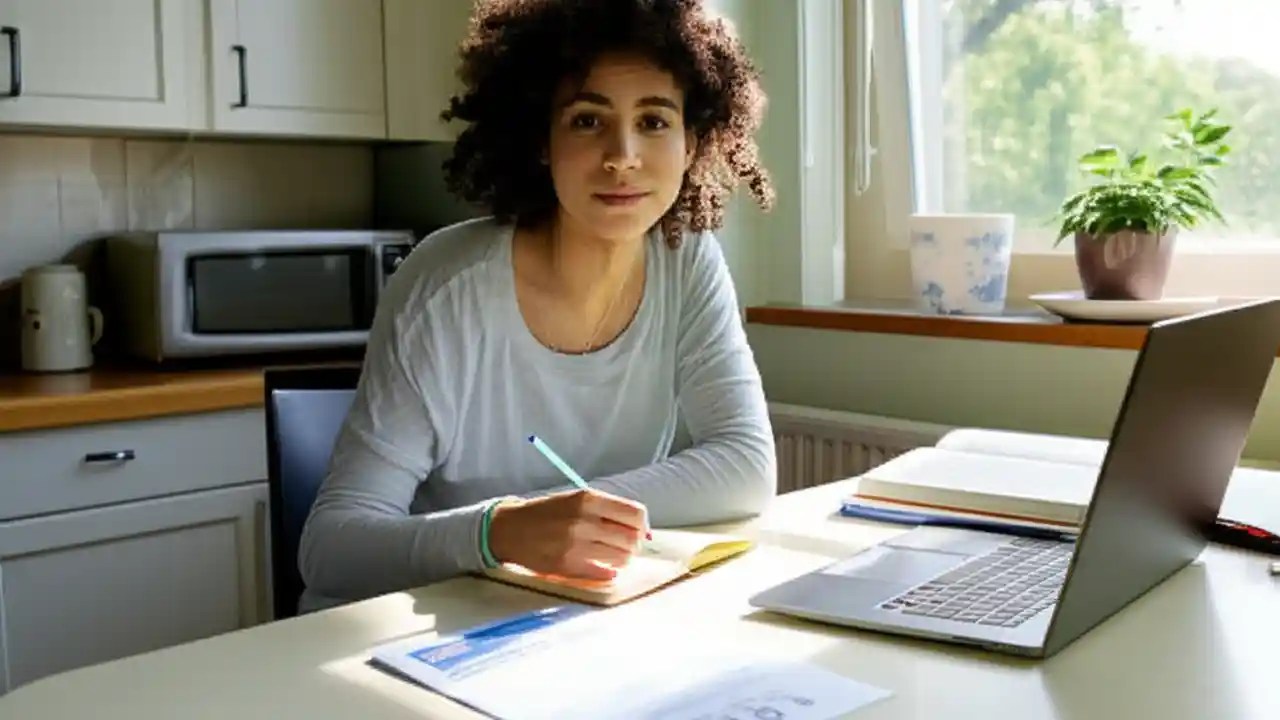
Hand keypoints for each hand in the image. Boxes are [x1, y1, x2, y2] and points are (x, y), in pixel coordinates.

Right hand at [487, 489, 649, 581]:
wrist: (510, 529)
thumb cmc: (548, 513)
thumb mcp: (577, 500)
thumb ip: (609, 511)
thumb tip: (644, 531)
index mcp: (588, 499)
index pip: (635, 514)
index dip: (642, 526)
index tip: (638, 531)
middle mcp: (584, 520)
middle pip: (631, 539)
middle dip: (633, 545)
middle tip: (623, 547)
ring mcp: (575, 544)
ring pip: (621, 558)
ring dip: (621, 560)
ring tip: (609, 556)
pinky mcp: (567, 565)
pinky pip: (604, 574)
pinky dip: (608, 572)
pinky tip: (600, 566)